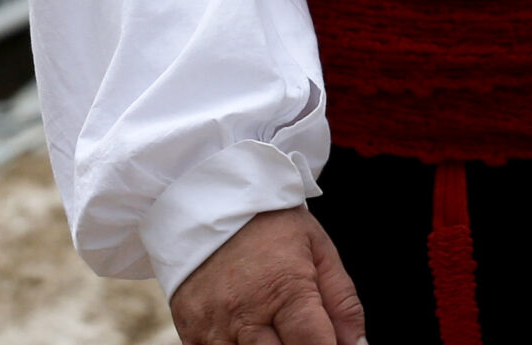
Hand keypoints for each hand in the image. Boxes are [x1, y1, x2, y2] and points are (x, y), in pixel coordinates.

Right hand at [170, 208, 365, 344]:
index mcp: (285, 288)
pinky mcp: (189, 330)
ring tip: (276, 331)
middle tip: (304, 335)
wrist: (215, 201)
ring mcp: (213, 325)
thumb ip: (342, 302)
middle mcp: (246, 312)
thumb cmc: (273, 226)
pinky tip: (248, 335)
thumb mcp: (319, 250)